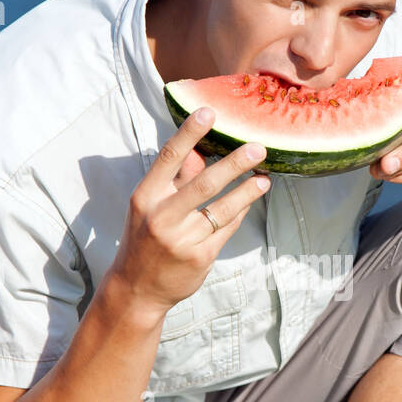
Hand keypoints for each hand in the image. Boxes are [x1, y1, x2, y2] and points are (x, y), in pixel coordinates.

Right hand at [108, 109, 270, 317]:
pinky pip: (226, 229)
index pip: (169, 158)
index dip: (190, 133)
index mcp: (146, 197)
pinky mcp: (200, 257)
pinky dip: (239, 213)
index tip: (209, 112)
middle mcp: (162, 217)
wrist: (137, 289)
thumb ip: (175, 179)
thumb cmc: (145, 239)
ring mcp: (182, 239)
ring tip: (263, 178)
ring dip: (247, 191)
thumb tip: (198, 149)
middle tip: (258, 148)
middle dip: (234, 163)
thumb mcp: (150, 206)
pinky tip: (249, 201)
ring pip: (222, 208)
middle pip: (203, 183)